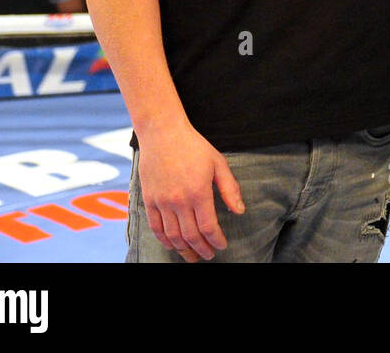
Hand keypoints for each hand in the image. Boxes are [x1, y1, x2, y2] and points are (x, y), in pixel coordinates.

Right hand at [136, 125, 244, 261]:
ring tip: (192, 256)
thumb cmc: (194, 146)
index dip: (216, 240)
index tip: (222, 245)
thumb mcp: (218, 163)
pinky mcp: (149, 200)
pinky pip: (155, 227)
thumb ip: (229, 189)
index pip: (208, 227)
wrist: (163, 134)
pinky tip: (172, 245)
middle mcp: (179, 201)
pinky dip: (164, 240)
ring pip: (172, 236)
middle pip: (190, 236)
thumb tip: (240, 211)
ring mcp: (162, 202)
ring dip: (183, 250)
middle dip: (201, 249)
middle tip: (209, 255)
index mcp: (198, 192)